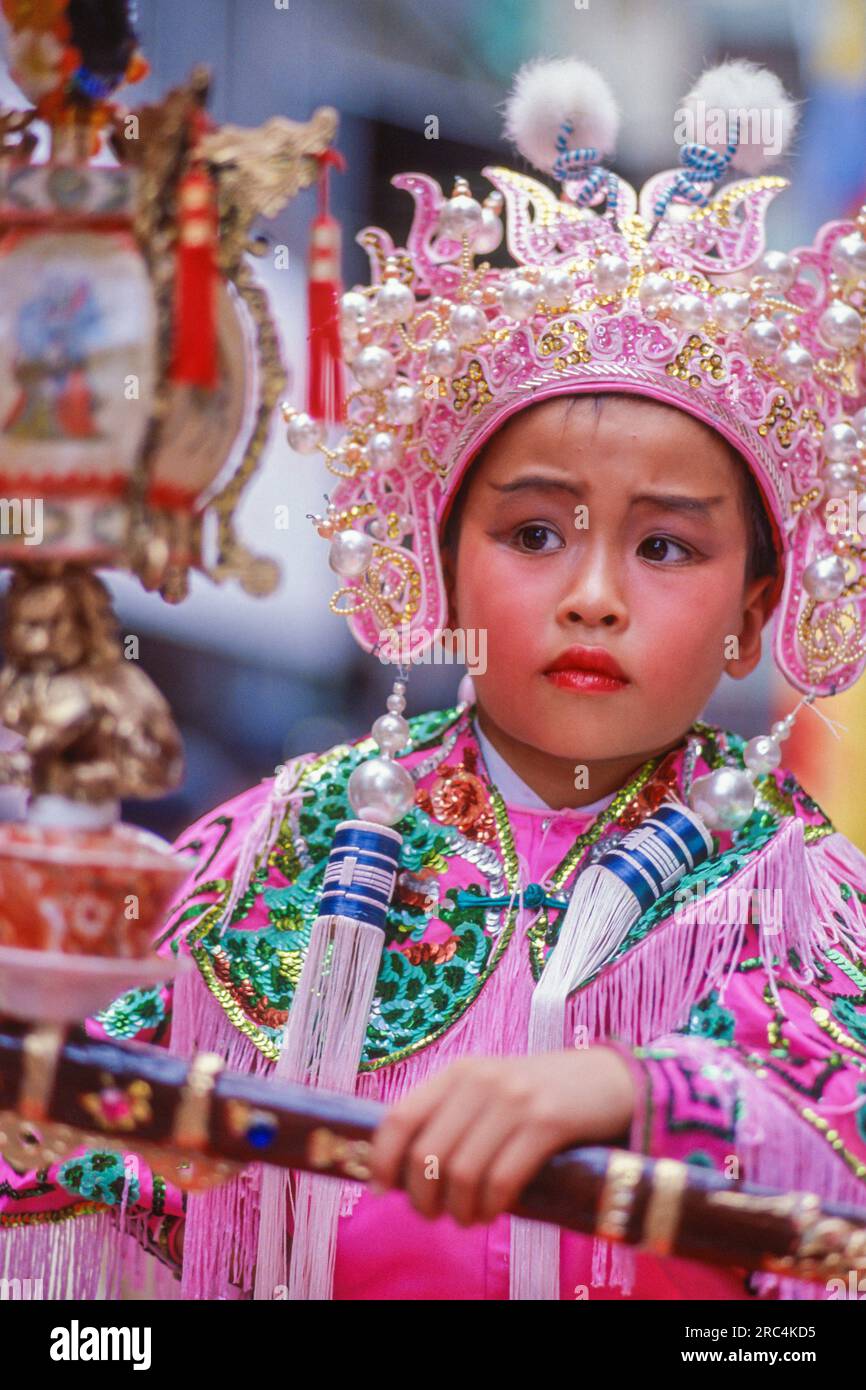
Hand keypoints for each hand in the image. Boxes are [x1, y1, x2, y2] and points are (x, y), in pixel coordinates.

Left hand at [368, 1046, 635, 1226]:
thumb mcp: (489, 1092)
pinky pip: (502, 1179)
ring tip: (469, 1217)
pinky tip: (493, 1211)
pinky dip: (490, 1206)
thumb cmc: (539, 1095)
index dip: (384, 1160)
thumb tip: (406, 1174)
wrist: (606, 1079)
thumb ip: (452, 1118)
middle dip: (424, 1198)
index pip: (399, 1117)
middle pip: (427, 1155)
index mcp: (457, 1073)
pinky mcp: (546, 1122)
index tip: (384, 1191)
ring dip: (459, 1210)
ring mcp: (513, 1100)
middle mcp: (480, 1081)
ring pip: (462, 1173)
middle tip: (435, 1215)